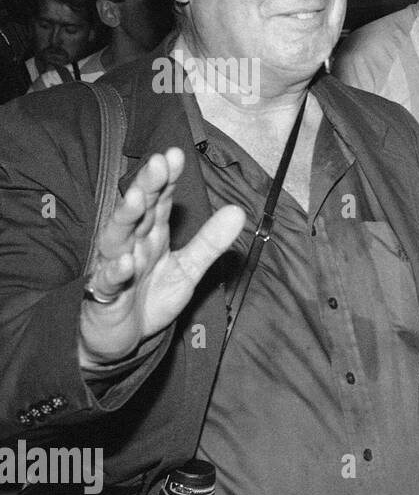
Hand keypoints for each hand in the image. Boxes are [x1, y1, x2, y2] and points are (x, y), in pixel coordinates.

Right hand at [78, 148, 245, 368]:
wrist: (122, 340)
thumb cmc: (150, 297)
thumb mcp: (188, 269)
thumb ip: (210, 241)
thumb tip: (239, 211)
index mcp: (151, 236)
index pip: (159, 201)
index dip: (167, 179)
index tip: (177, 154)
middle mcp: (130, 246)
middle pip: (137, 211)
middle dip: (147, 187)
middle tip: (158, 162)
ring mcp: (114, 268)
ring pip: (115, 239)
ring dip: (125, 218)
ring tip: (137, 199)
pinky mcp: (104, 297)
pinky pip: (107, 283)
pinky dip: (116, 272)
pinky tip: (126, 262)